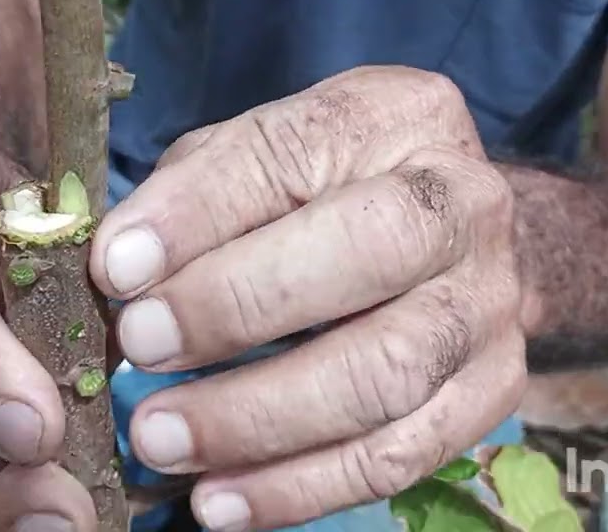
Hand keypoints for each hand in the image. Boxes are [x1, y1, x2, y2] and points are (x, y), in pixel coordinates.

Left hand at [90, 67, 526, 530]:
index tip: (117, 268)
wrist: (449, 235)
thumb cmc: (324, 189)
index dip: (199, 213)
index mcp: (396, 115)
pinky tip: (221, 501)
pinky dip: (301, 488)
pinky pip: (400, 455)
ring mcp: (490, 301)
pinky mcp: (490, 390)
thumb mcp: (256, 157)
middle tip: (141, 346)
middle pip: (368, 251)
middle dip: (239, 306)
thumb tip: (118, 266)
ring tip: (161, 440)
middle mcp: (464, 201)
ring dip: (260, 418)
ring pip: (387, 371)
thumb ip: (191, 196)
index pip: (291, 152)